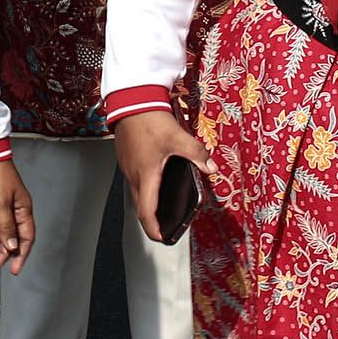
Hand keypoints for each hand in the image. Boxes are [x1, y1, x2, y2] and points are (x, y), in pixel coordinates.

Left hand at [0, 160, 34, 274]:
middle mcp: (15, 209)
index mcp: (23, 209)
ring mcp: (3, 206)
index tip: (14, 269)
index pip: (26, 237)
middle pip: (10, 237)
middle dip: (1, 252)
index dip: (21, 254)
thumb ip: (6, 227)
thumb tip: (11, 246)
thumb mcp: (0, 204)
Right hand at [113, 107, 207, 242]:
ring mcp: (127, 167)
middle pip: (140, 206)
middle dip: (153, 220)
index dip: (154, 229)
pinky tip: (157, 180)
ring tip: (164, 206)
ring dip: (148, 203)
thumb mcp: (178, 137)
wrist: (131, 100)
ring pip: (137, 193)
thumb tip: (212, 167)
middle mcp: (133, 175)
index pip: (146, 212)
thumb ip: (197, 154)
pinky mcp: (126, 158)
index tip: (163, 237)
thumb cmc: (150, 120)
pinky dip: (145, 188)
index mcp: (146, 176)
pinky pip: (135, 179)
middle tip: (166, 226)